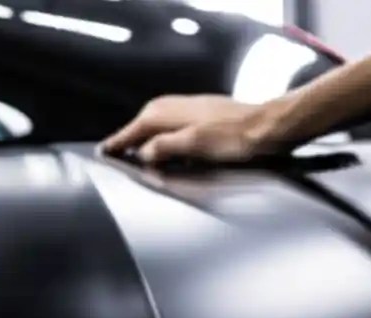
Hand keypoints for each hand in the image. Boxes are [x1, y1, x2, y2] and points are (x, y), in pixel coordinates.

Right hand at [100, 95, 293, 163]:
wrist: (267, 126)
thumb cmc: (233, 136)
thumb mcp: (193, 144)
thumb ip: (164, 148)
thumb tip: (143, 154)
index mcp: (164, 113)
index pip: (131, 131)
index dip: (117, 144)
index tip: (103, 154)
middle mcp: (171, 107)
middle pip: (142, 129)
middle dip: (130, 144)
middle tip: (117, 158)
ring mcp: (188, 111)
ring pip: (158, 129)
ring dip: (148, 144)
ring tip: (138, 158)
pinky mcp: (202, 118)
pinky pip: (173, 131)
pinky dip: (166, 142)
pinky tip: (170, 153)